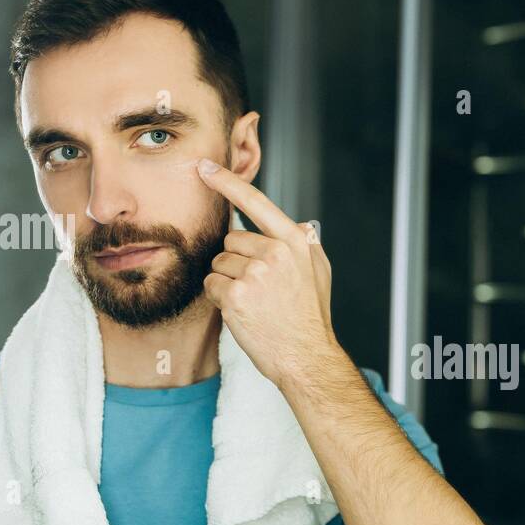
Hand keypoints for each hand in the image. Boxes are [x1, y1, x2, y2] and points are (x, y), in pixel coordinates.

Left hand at [196, 158, 336, 387]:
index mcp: (294, 242)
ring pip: (219, 262)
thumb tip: (298, 226)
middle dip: (237, 260)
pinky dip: (220, 298)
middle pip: (232, 239)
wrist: (306, 357)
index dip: (227, 182)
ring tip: (254, 302)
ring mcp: (254, 273)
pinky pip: (211, 284)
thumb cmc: (311, 318)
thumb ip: (306, 245)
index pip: (256, 202)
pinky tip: (243, 312)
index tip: (205, 166)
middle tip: (259, 288)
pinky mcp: (234, 295)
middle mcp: (274, 252)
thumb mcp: (320, 273)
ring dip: (228, 280)